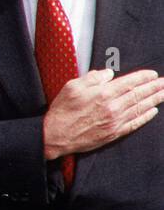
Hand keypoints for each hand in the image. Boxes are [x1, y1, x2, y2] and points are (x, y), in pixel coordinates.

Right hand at [42, 68, 163, 159]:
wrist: (56, 136)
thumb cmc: (62, 111)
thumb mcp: (72, 87)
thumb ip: (92, 78)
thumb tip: (108, 73)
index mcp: (103, 93)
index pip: (130, 82)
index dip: (143, 77)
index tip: (153, 74)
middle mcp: (113, 107)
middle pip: (139, 95)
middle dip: (154, 87)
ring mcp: (115, 121)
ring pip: (140, 108)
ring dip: (155, 100)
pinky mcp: (113, 133)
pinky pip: (134, 123)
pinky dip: (145, 117)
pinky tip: (153, 111)